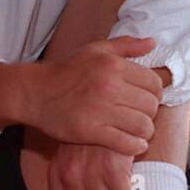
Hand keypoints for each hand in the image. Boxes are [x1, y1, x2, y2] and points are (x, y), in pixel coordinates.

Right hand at [23, 36, 163, 152]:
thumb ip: (126, 45)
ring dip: (144, 132)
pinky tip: (133, 144)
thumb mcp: (95, 50)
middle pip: (150, 105)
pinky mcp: (90, 131)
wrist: (35, 93)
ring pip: (142, 126)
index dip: (154, 93)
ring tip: (139, 132)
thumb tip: (153, 42)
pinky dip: (135, 146)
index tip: (146, 99)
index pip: (154, 83)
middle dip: (150, 113)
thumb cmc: (68, 71)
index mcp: (113, 65)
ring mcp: (100, 109)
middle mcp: (109, 85)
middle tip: (141, 116)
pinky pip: (126, 143)